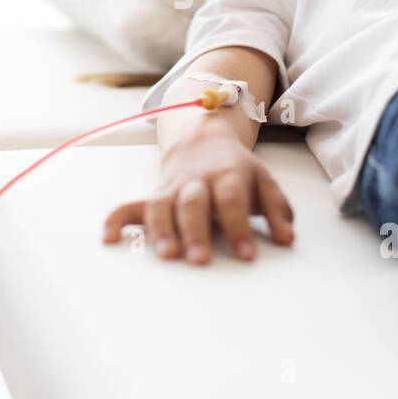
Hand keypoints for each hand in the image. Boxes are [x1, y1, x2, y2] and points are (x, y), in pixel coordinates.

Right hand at [101, 134, 294, 265]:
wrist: (203, 138)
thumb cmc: (236, 170)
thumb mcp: (264, 182)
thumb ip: (277, 210)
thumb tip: (288, 238)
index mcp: (227, 175)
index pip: (232, 200)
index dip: (239, 226)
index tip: (245, 255)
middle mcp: (197, 181)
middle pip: (193, 203)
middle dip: (195, 231)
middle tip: (200, 259)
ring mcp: (173, 188)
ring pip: (161, 206)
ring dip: (161, 230)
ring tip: (166, 256)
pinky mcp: (155, 195)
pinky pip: (131, 206)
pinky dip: (117, 220)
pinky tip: (109, 238)